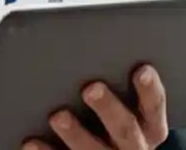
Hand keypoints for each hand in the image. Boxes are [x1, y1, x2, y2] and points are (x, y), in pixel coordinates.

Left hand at [23, 65, 169, 149]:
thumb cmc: (114, 117)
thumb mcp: (128, 105)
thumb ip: (120, 83)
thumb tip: (98, 46)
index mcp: (150, 126)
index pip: (154, 106)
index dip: (150, 89)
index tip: (142, 69)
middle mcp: (134, 147)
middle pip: (125, 129)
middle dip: (108, 108)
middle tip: (91, 88)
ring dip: (76, 134)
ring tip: (57, 116)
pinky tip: (31, 142)